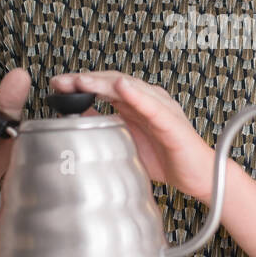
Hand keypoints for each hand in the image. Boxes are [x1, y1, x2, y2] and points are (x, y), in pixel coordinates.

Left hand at [51, 70, 214, 202]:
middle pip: (112, 82)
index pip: (103, 86)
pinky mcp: (172, 123)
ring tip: (83, 80)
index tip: (57, 85)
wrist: (199, 176)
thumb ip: (104, 127)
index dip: (80, 83)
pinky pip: (154, 107)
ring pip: (130, 88)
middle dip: (85, 80)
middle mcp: (148, 101)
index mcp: (135, 104)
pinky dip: (138, 95)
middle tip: (61, 82)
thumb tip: (75, 117)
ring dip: (104, 83)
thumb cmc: (168, 158)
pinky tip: (123, 88)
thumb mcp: (125, 142)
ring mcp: (161, 109)